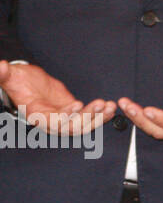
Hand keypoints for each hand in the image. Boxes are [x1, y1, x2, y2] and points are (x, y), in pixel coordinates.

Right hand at [0, 59, 115, 132]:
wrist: (28, 85)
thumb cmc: (18, 82)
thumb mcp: (11, 76)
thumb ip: (4, 74)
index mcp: (36, 114)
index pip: (51, 121)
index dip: (64, 116)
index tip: (76, 104)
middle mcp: (51, 121)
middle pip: (70, 128)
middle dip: (86, 117)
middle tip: (99, 103)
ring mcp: (64, 119)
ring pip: (83, 126)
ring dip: (98, 118)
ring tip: (110, 106)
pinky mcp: (74, 114)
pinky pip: (89, 120)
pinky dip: (102, 116)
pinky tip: (112, 108)